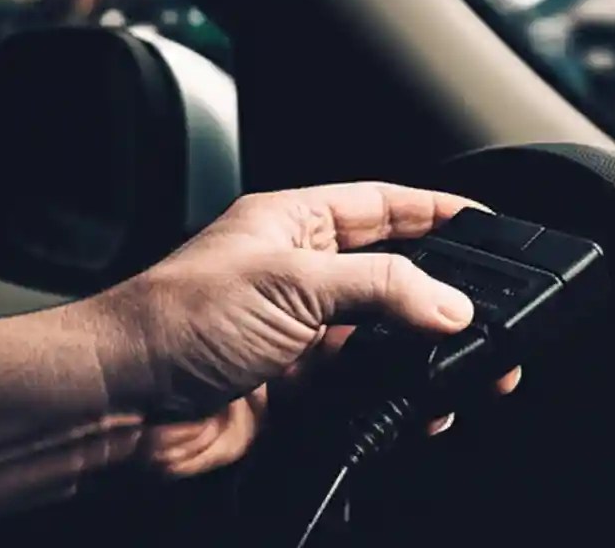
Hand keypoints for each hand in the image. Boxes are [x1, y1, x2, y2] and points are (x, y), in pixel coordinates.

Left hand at [101, 182, 520, 476]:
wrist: (121, 404)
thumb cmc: (174, 320)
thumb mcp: (293, 282)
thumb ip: (382, 290)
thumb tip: (450, 304)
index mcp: (295, 224)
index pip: (383, 206)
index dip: (436, 211)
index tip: (485, 224)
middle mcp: (303, 276)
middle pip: (395, 277)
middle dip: (446, 294)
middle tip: (492, 310)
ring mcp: (303, 336)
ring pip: (387, 341)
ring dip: (429, 354)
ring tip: (473, 367)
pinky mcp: (300, 391)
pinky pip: (367, 393)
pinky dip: (401, 401)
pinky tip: (423, 407)